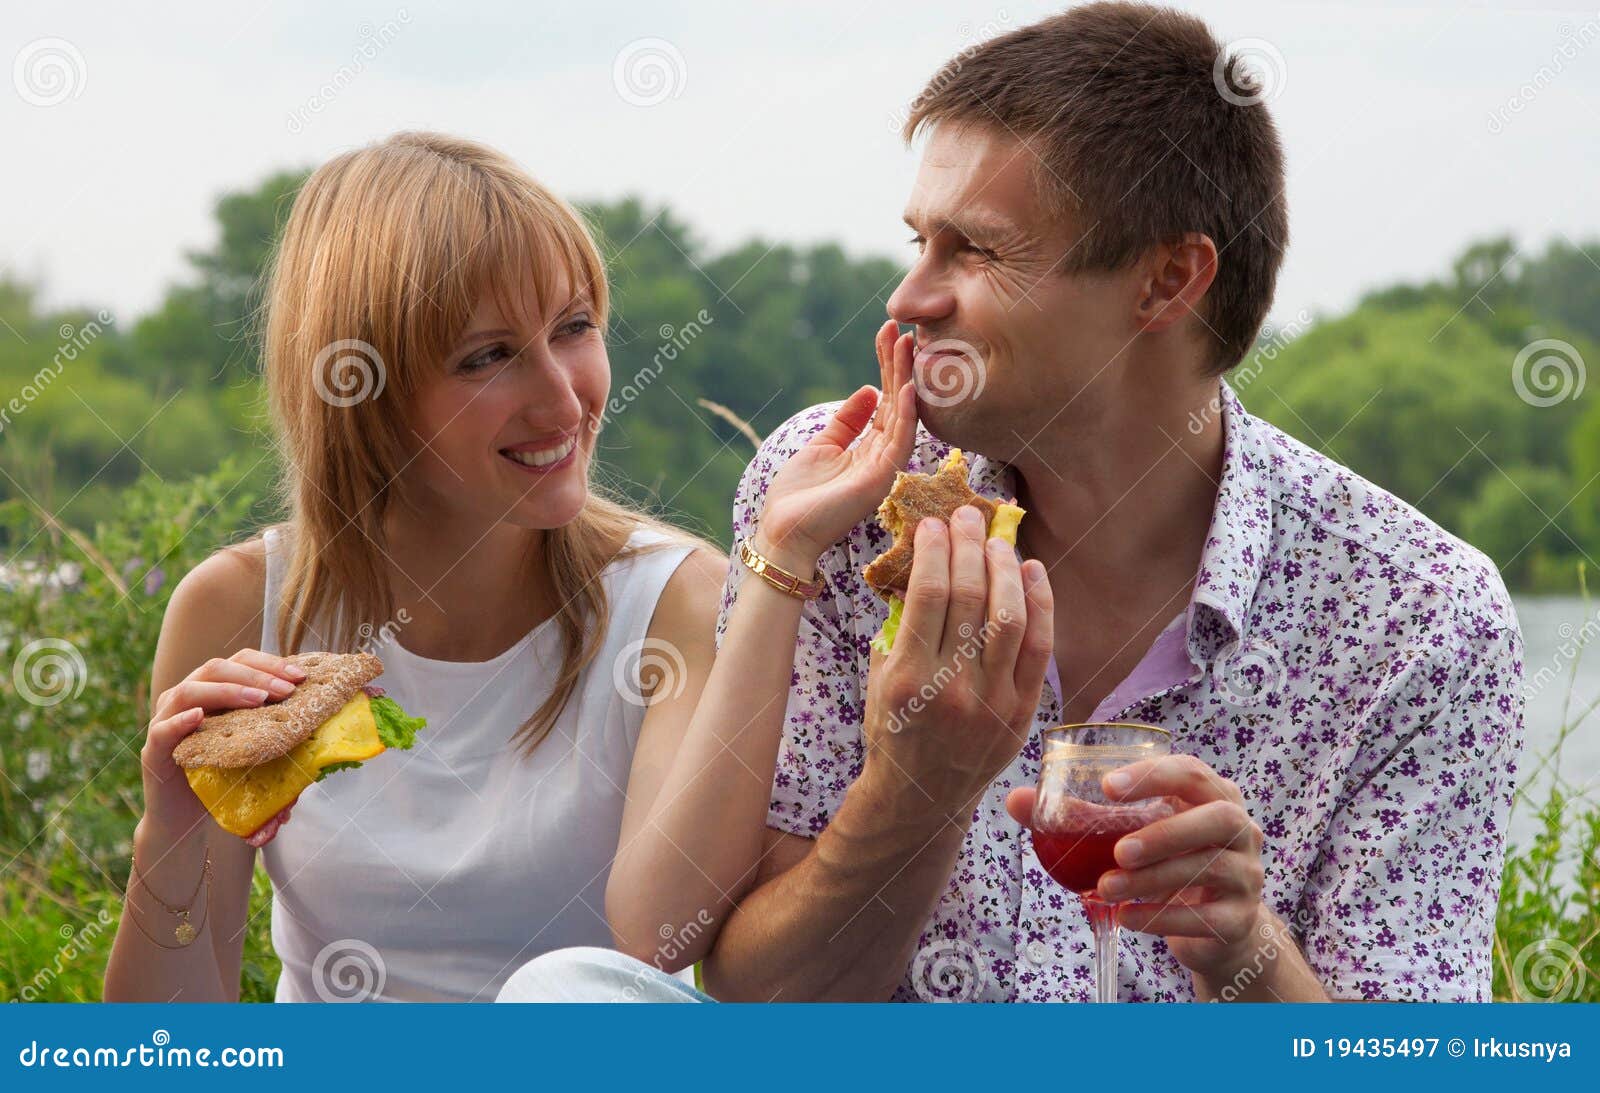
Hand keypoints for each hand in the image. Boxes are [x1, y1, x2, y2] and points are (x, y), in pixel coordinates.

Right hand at [141, 650, 307, 845]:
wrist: (186, 817)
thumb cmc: (226, 779)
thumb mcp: (258, 753)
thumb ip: (282, 743)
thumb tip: (326, 746)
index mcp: (214, 690)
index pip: (240, 661)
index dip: (270, 663)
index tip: (301, 675)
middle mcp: (187, 697)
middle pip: (218, 668)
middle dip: (257, 675)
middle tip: (287, 689)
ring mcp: (166, 719)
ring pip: (190, 690)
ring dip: (228, 691)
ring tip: (259, 700)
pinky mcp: (154, 748)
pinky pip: (164, 728)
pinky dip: (181, 720)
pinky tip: (198, 717)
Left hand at [755, 320, 917, 570]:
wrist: (784, 532)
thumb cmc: (799, 495)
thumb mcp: (822, 445)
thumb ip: (846, 420)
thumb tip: (868, 389)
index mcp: (868, 448)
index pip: (884, 400)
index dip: (886, 367)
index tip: (888, 333)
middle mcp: (882, 456)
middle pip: (896, 403)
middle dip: (899, 366)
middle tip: (903, 330)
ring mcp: (884, 468)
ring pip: (902, 417)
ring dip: (905, 380)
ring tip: (908, 346)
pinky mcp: (880, 480)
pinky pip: (899, 442)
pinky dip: (904, 414)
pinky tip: (905, 388)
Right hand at [862, 506, 1053, 819]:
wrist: (921, 798)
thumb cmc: (893, 732)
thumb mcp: (878, 680)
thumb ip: (897, 628)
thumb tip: (919, 566)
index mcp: (907, 679)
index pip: (928, 595)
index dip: (934, 550)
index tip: (934, 524)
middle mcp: (951, 689)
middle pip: (969, 597)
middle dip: (967, 546)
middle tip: (966, 516)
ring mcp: (992, 702)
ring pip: (1008, 617)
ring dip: (1004, 568)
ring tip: (996, 540)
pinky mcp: (1022, 712)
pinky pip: (1039, 647)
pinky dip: (1040, 603)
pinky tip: (1032, 571)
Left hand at [1006, 754, 1266, 979]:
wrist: (1214, 926)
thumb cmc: (1167, 862)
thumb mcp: (1132, 834)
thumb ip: (1080, 816)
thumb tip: (1015, 800)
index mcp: (1213, 795)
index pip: (1192, 772)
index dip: (1153, 776)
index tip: (1108, 787)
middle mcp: (1240, 829)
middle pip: (1217, 820)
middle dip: (1164, 833)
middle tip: (1117, 851)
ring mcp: (1247, 875)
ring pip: (1207, 870)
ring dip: (1152, 880)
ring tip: (1106, 888)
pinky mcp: (1239, 919)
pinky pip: (1204, 918)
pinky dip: (1161, 918)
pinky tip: (1126, 918)